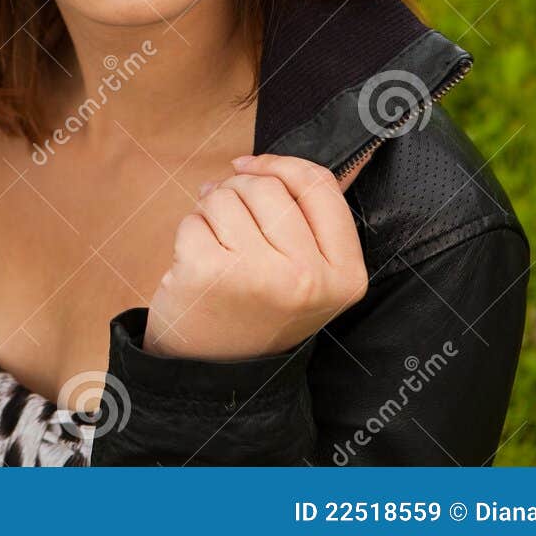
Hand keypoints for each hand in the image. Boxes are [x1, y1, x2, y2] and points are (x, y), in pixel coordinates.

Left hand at [143, 154, 368, 361]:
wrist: (217, 373)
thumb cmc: (260, 310)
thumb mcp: (309, 274)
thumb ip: (304, 217)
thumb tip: (262, 161)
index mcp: (345, 275)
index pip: (320, 185)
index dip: (282, 165)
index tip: (255, 167)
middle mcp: (308, 277)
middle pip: (268, 187)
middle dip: (240, 192)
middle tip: (232, 228)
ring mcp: (258, 275)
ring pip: (227, 197)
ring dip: (212, 213)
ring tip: (218, 250)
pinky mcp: (208, 274)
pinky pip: (194, 219)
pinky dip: (189, 234)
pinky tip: (196, 265)